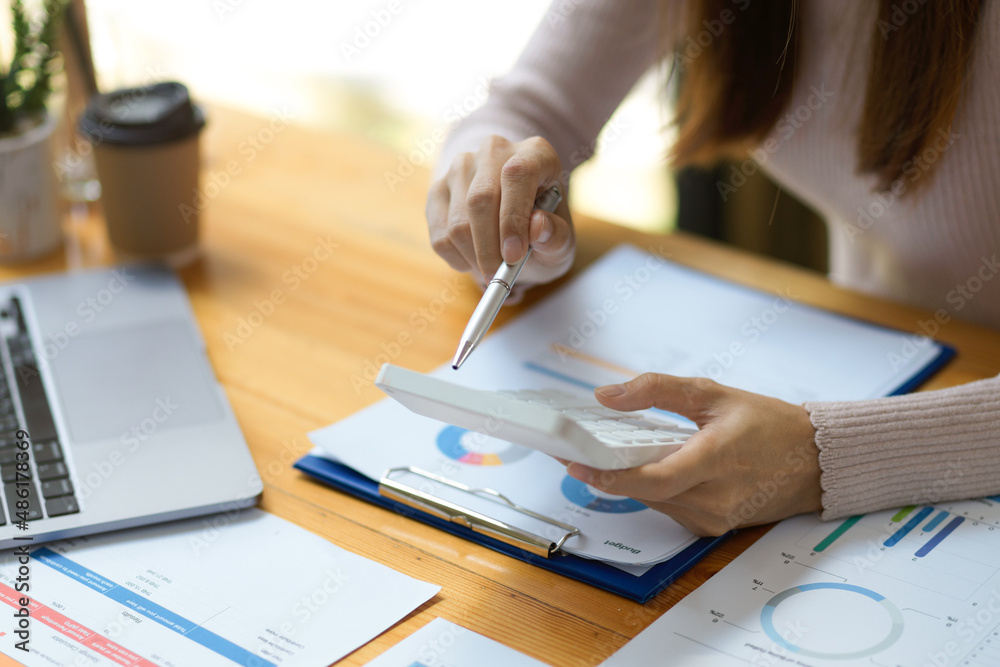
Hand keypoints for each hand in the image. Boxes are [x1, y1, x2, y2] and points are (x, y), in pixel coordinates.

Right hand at [426, 135, 574, 290]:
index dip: (513, 217)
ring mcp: (461, 167)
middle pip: (480, 199)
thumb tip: (538, 227)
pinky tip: (474, 259)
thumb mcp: (560, 241)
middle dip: (488, 248)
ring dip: (473, 258)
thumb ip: (556, 236)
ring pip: (457, 223)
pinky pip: (439, 235)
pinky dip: (457, 259)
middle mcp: (495, 151)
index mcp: (535, 153)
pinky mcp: (437, 190)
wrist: (516, 228)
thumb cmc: (543, 232)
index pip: (517, 175)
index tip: (514, 256)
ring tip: (492, 268)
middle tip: (498, 276)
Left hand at [565, 373, 821, 535]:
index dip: (608, 475)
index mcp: (716, 460)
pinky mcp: (713, 528)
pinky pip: (670, 508)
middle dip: (608, 473)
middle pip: (645, 491)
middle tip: (576, 450)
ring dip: (630, 481)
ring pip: (654, 501)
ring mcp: (714, 518)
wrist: (814, 461)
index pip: (652, 479)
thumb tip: (607, 396)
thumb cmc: (768, 424)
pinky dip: (654, 489)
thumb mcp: (713, 393)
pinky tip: (651, 466)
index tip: (574, 461)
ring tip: (608, 453)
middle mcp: (715, 498)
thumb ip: (657, 390)